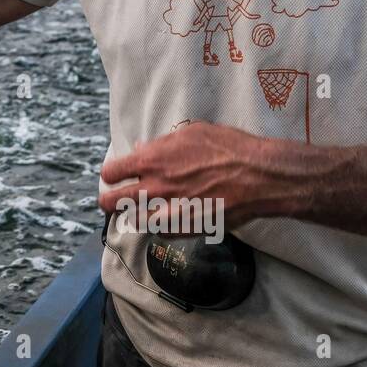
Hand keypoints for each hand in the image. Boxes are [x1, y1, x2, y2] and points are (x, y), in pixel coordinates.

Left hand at [97, 121, 302, 230]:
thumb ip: (162, 144)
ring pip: (136, 221)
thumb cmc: (228, 148)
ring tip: (136, 213)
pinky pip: (164, 232)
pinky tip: (166, 221)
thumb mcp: (191, 134)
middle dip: (107, 201)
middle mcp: (155, 188)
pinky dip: (162, 227)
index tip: (113, 176)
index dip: (110, 174)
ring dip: (135, 216)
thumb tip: (143, 149)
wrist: (259, 177)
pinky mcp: (188, 228)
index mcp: (152, 161)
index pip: (112, 172)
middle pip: (114, 201)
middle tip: (109, 202)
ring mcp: (170, 211)